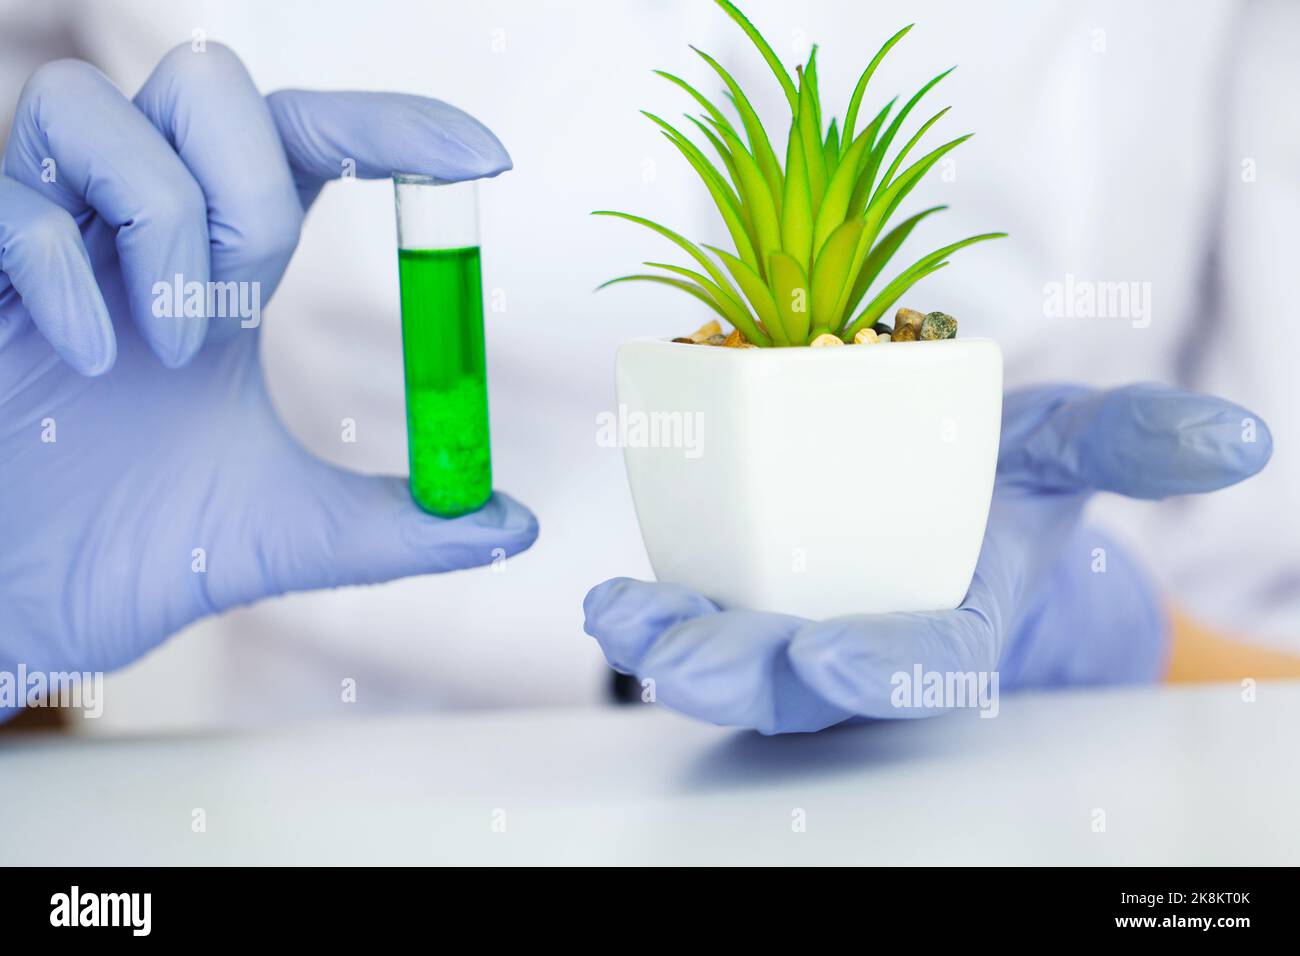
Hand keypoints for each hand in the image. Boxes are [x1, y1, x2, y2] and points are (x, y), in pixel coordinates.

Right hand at [0, 46, 536, 679]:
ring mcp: (43, 235)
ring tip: (163, 348)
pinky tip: (88, 359)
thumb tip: (514, 526)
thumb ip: (403, 523)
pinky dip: (68, 273)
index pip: (309, 144)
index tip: (483, 156)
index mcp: (219, 272)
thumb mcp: (295, 531)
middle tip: (243, 303)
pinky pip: (13, 198)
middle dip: (253, 180)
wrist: (21, 612)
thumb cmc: (137, 551)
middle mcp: (134, 230)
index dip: (393, 127)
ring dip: (165, 223)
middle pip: (209, 82)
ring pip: (103, 106)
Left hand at [583, 384, 1270, 733]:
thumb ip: (1134, 439)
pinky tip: (614, 603)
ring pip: (737, 668)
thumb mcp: (1066, 447)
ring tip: (625, 624)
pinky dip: (655, 621)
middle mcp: (867, 646)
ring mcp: (802, 635)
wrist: (949, 499)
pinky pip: (702, 627)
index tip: (828, 660)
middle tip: (681, 659)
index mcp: (951, 628)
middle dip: (742, 678)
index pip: (919, 666)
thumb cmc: (1006, 484)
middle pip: (803, 686)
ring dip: (675, 654)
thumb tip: (1237, 439)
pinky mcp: (755, 611)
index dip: (879, 672)